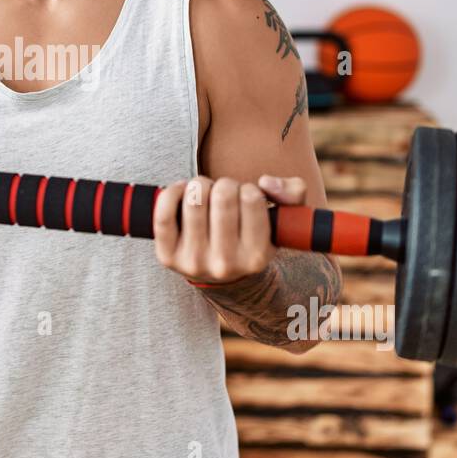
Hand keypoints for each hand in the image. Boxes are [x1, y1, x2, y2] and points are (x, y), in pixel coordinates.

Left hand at [152, 173, 308, 285]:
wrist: (221, 274)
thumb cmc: (250, 236)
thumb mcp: (281, 220)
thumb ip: (292, 193)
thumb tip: (267, 183)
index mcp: (256, 256)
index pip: (251, 198)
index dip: (248, 188)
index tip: (246, 196)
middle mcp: (225, 264)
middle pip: (221, 196)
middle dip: (224, 184)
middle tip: (224, 193)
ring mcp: (193, 262)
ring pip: (193, 199)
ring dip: (200, 185)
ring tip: (205, 194)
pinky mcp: (167, 257)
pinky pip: (163, 214)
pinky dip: (172, 192)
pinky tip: (183, 192)